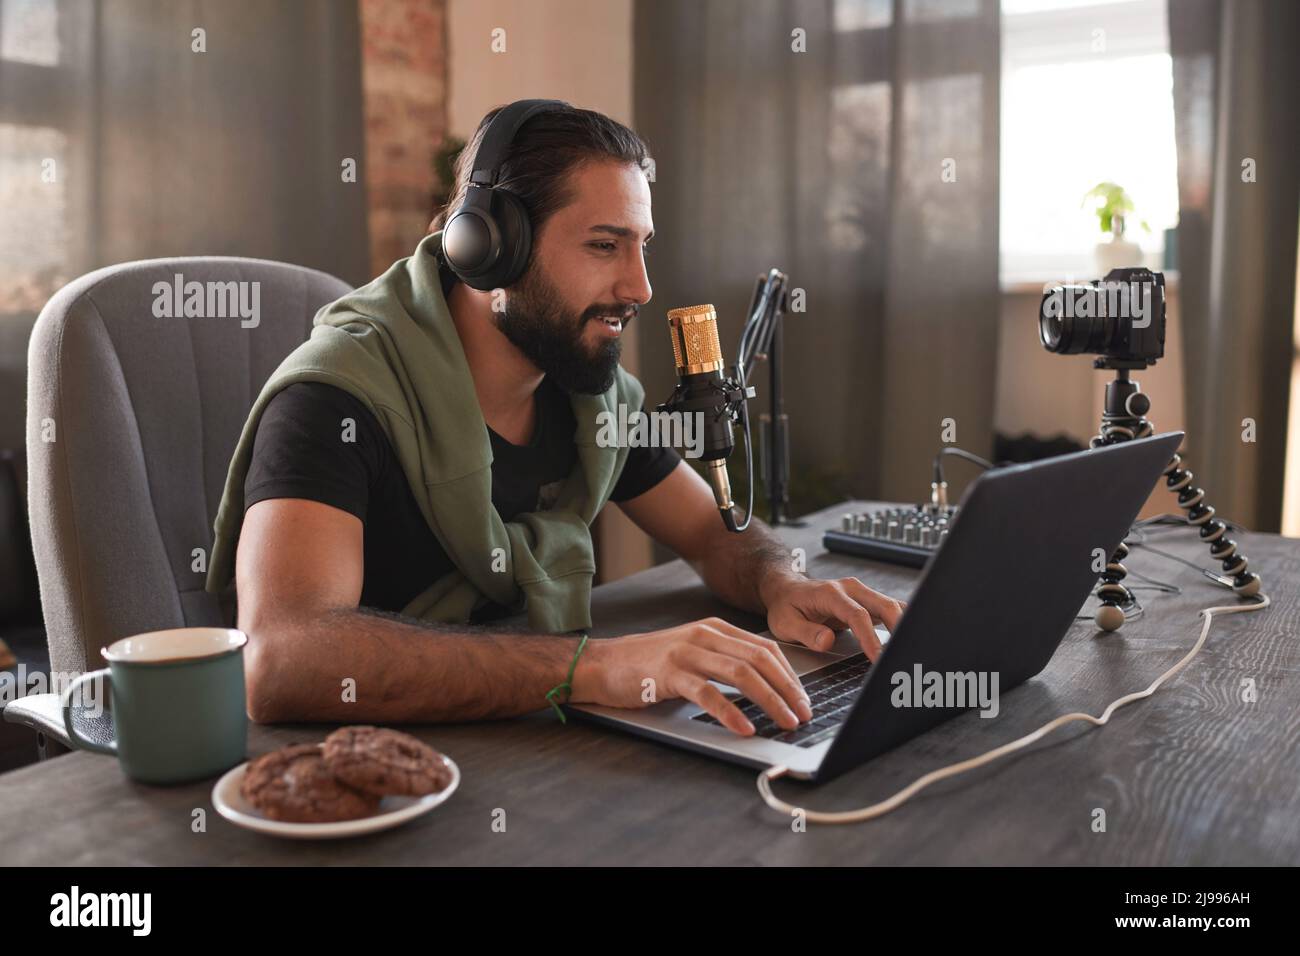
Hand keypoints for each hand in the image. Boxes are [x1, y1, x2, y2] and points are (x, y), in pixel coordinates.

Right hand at [570, 617, 813, 736]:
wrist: (603, 664)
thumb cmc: (648, 664)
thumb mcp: (692, 652)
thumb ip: (723, 660)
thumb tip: (764, 685)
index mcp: (714, 629)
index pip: (765, 649)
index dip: (790, 675)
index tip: (804, 698)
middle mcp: (704, 635)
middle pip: (759, 660)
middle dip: (788, 689)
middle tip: (804, 713)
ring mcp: (686, 652)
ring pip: (740, 674)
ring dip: (770, 700)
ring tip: (785, 721)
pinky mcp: (669, 674)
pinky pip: (708, 693)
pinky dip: (731, 712)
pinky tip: (745, 727)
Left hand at [759, 572, 906, 660]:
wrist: (786, 590)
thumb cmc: (786, 607)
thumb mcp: (785, 623)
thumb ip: (806, 633)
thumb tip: (827, 641)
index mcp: (830, 594)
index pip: (857, 615)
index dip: (870, 637)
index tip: (878, 658)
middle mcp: (851, 589)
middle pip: (884, 605)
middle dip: (899, 630)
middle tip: (904, 657)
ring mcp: (862, 593)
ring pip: (893, 606)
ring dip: (905, 626)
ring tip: (913, 651)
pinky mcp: (868, 600)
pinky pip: (891, 610)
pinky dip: (903, 624)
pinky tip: (909, 640)